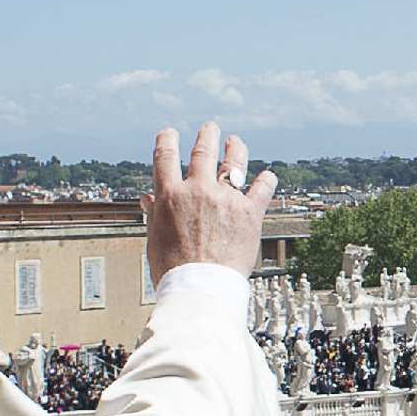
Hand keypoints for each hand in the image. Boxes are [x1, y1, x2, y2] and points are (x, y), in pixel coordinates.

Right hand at [148, 124, 276, 282]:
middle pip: (202, 152)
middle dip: (207, 135)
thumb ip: (154, 213)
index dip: (166, 139)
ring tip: (235, 141)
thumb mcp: (155, 239)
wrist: (201, 288)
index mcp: (170, 196)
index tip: (169, 132)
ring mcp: (225, 200)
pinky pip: (262, 189)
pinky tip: (269, 175)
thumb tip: (147, 197)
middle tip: (210, 127)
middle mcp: (198, 191)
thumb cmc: (174, 269)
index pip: (164, 156)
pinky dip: (267, 180)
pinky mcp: (250, 213)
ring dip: (235, 148)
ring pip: (232, 163)